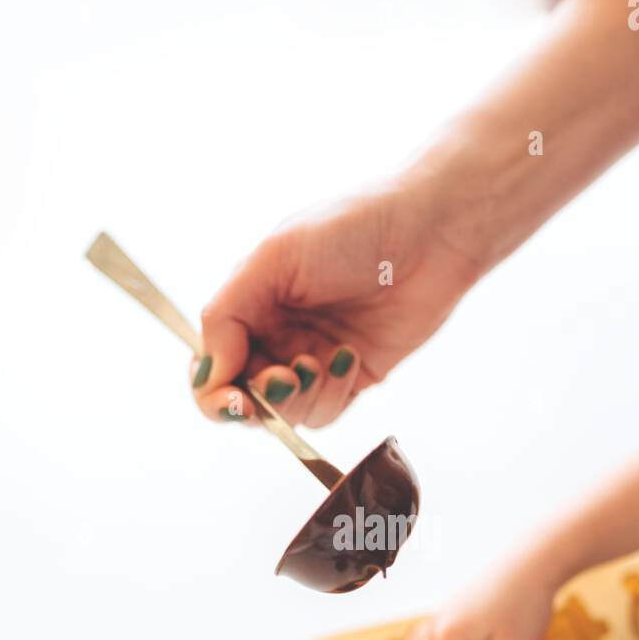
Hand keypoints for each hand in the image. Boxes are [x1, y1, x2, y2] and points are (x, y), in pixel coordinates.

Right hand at [192, 175, 482, 425]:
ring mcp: (313, 359)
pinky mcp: (352, 376)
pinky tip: (350, 357)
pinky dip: (332, 394)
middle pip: (243, 398)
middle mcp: (276, 336)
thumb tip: (209, 372)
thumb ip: (228, 314)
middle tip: (284, 380)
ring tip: (324, 359)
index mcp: (249, 305)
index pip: (211, 365)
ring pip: (285, 412)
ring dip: (300, 396)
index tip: (232, 399)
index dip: (213, 390)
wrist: (430, 232)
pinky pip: (325, 412)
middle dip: (258, 400)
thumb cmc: (351, 227)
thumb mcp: (275, 258)